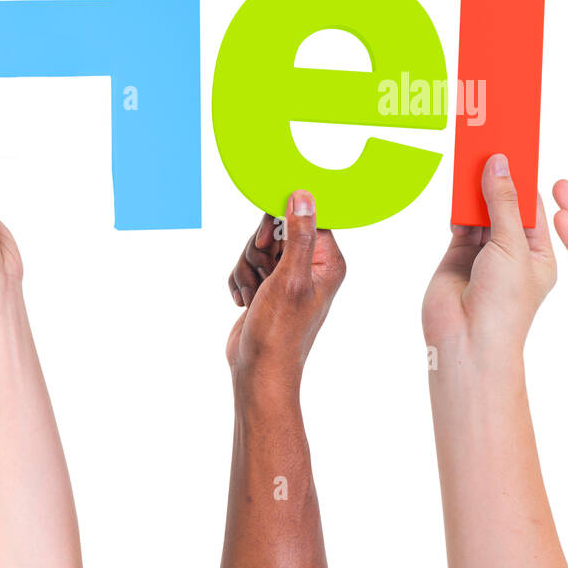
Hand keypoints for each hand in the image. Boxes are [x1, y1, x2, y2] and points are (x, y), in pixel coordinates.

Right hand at [225, 190, 344, 394]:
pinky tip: (246, 301)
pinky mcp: (268, 286)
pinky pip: (247, 265)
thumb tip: (304, 196)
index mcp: (328, 261)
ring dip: (247, 269)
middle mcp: (311, 266)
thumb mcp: (290, 279)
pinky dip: (240, 281)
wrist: (258, 372)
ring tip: (255, 294)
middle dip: (259, 251)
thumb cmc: (279, 332)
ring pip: (257, 247)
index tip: (265, 241)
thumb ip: (299, 236)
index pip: (306, 217)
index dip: (279, 223)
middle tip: (263, 273)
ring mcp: (288, 277)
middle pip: (277, 229)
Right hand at [421, 154, 555, 365]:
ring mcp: (485, 256)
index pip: (535, 208)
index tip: (517, 149)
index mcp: (540, 255)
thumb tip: (499, 164)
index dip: (525, 178)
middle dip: (500, 180)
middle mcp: (514, 254)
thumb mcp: (513, 247)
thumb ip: (503, 203)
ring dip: (478, 188)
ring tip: (473, 156)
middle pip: (507, 207)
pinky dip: (459, 205)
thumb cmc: (505, 306)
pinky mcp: (459, 258)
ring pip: (483, 212)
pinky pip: (461, 223)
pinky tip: (458, 184)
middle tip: (492, 144)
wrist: (467, 343)